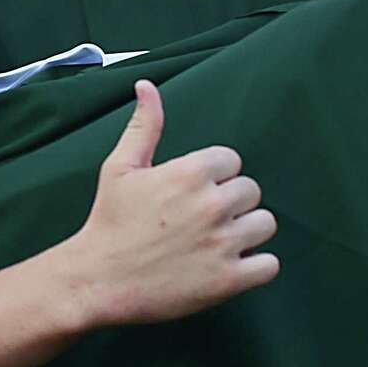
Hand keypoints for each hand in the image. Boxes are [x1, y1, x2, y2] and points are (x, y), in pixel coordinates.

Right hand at [65, 80, 278, 328]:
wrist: (98, 280)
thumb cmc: (110, 220)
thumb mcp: (121, 166)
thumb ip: (144, 125)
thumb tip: (147, 86)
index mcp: (189, 172)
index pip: (232, 160)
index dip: (214, 175)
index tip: (194, 191)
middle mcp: (211, 205)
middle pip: (251, 190)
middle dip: (231, 201)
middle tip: (203, 218)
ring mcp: (222, 244)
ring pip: (265, 224)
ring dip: (247, 231)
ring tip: (219, 240)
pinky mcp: (228, 280)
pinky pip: (269, 265)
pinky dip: (257, 265)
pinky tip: (233, 264)